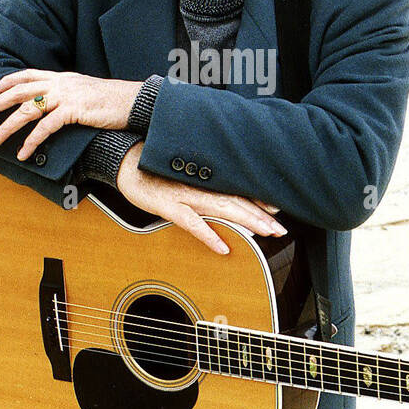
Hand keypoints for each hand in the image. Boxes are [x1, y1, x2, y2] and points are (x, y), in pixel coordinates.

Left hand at [0, 70, 141, 158]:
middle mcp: (59, 84)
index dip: (7, 82)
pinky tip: (23, 153)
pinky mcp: (73, 111)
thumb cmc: (111, 100)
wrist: (133, 101)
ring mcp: (65, 96)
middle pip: (19, 91)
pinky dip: (31, 141)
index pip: (27, 74)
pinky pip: (45, 127)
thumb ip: (68, 93)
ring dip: (6, 128)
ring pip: (26, 110)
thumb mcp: (85, 90)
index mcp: (61, 77)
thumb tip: (55, 103)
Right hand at [115, 142, 284, 254]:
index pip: (238, 190)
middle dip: (261, 217)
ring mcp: (185, 196)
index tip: (278, 210)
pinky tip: (223, 248)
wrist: (126, 160)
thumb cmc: (154, 170)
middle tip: (282, 230)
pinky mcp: (168, 206)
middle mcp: (199, 186)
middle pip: (237, 202)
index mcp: (204, 179)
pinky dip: (208, 235)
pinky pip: (191, 224)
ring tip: (266, 234)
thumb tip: (225, 195)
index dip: (259, 201)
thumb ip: (203, 185)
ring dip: (247, 222)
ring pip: (222, 210)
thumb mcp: (182, 176)